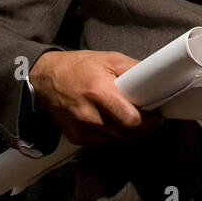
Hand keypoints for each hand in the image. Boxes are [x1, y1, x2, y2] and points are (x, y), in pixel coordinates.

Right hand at [28, 50, 163, 147]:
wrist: (45, 78)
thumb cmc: (78, 67)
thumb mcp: (109, 59)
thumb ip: (133, 69)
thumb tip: (155, 79)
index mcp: (99, 92)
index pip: (131, 119)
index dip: (148, 120)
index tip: (155, 116)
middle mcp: (89, 115)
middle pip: (126, 133)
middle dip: (140, 126)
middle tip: (145, 116)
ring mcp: (81, 129)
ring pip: (116, 139)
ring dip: (126, 130)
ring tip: (126, 115)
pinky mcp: (76, 137)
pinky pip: (103, 141)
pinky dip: (111, 133)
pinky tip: (109, 119)